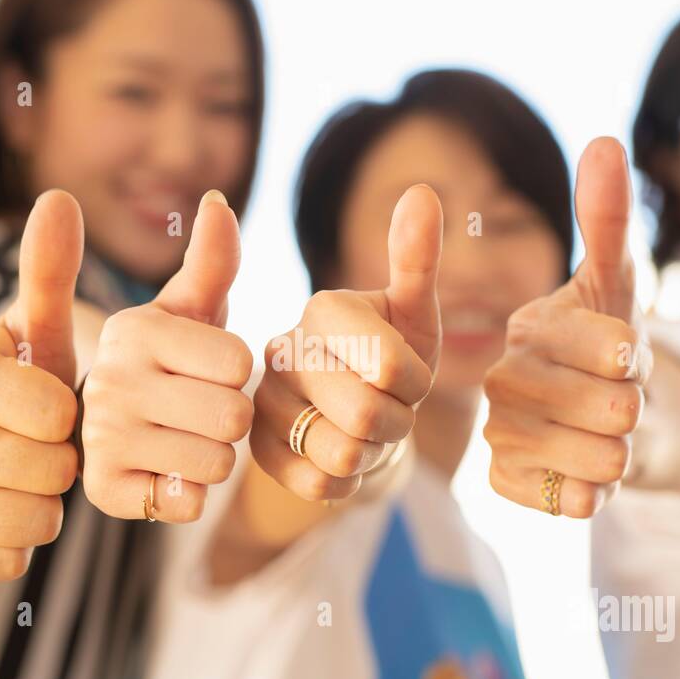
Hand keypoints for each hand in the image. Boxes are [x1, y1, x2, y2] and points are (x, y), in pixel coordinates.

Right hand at [0, 190, 82, 579]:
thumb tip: (61, 198)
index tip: (42, 406)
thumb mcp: (24, 332)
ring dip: (39, 504)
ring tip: (14, 476)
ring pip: (36, 521)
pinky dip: (12, 542)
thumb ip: (48, 273)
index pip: (57, 414)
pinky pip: (11, 561)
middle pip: (53, 472)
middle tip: (31, 448)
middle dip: (56, 463)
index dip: (64, 415)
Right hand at [80, 189, 253, 521]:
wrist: (109, 428)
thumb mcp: (187, 310)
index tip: (204, 371)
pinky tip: (160, 475)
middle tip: (196, 412)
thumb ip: (212, 260)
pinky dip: (186, 496)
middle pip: (233, 418)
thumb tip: (219, 201)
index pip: (240, 365)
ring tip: (180, 441)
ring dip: (212, 460)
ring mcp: (101, 442)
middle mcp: (108, 383)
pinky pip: (189, 505)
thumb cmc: (166, 362)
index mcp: (134, 331)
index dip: (238, 373)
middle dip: (230, 420)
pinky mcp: (104, 494)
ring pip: (216, 463)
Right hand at [249, 184, 441, 500]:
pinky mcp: (256, 455)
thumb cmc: (393, 360)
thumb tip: (423, 192)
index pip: (388, 365)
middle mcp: (277, 351)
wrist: (360, 419)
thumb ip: (417, 258)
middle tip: (388, 410)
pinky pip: (319, 486)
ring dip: (372, 454)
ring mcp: (259, 404)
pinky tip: (342, 458)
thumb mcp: (414, 313)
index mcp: (320, 309)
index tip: (404, 375)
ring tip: (364, 432)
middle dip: (395, 423)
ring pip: (344, 456)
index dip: (415, 384)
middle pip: (365, 414)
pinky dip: (346, 483)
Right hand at [483, 137, 650, 516]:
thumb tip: (604, 141)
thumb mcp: (613, 283)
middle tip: (614, 399)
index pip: (619, 350)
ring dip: (622, 451)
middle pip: (619, 410)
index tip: (623, 355)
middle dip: (638, 409)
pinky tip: (581, 469)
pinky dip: (594, 492)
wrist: (584, 413)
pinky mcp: (502, 482)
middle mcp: (501, 380)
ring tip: (600, 434)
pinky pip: (576, 501)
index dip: (640, 360)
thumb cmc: (601, 342)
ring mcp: (498, 434)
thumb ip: (607, 217)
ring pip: (606, 460)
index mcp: (529, 327)